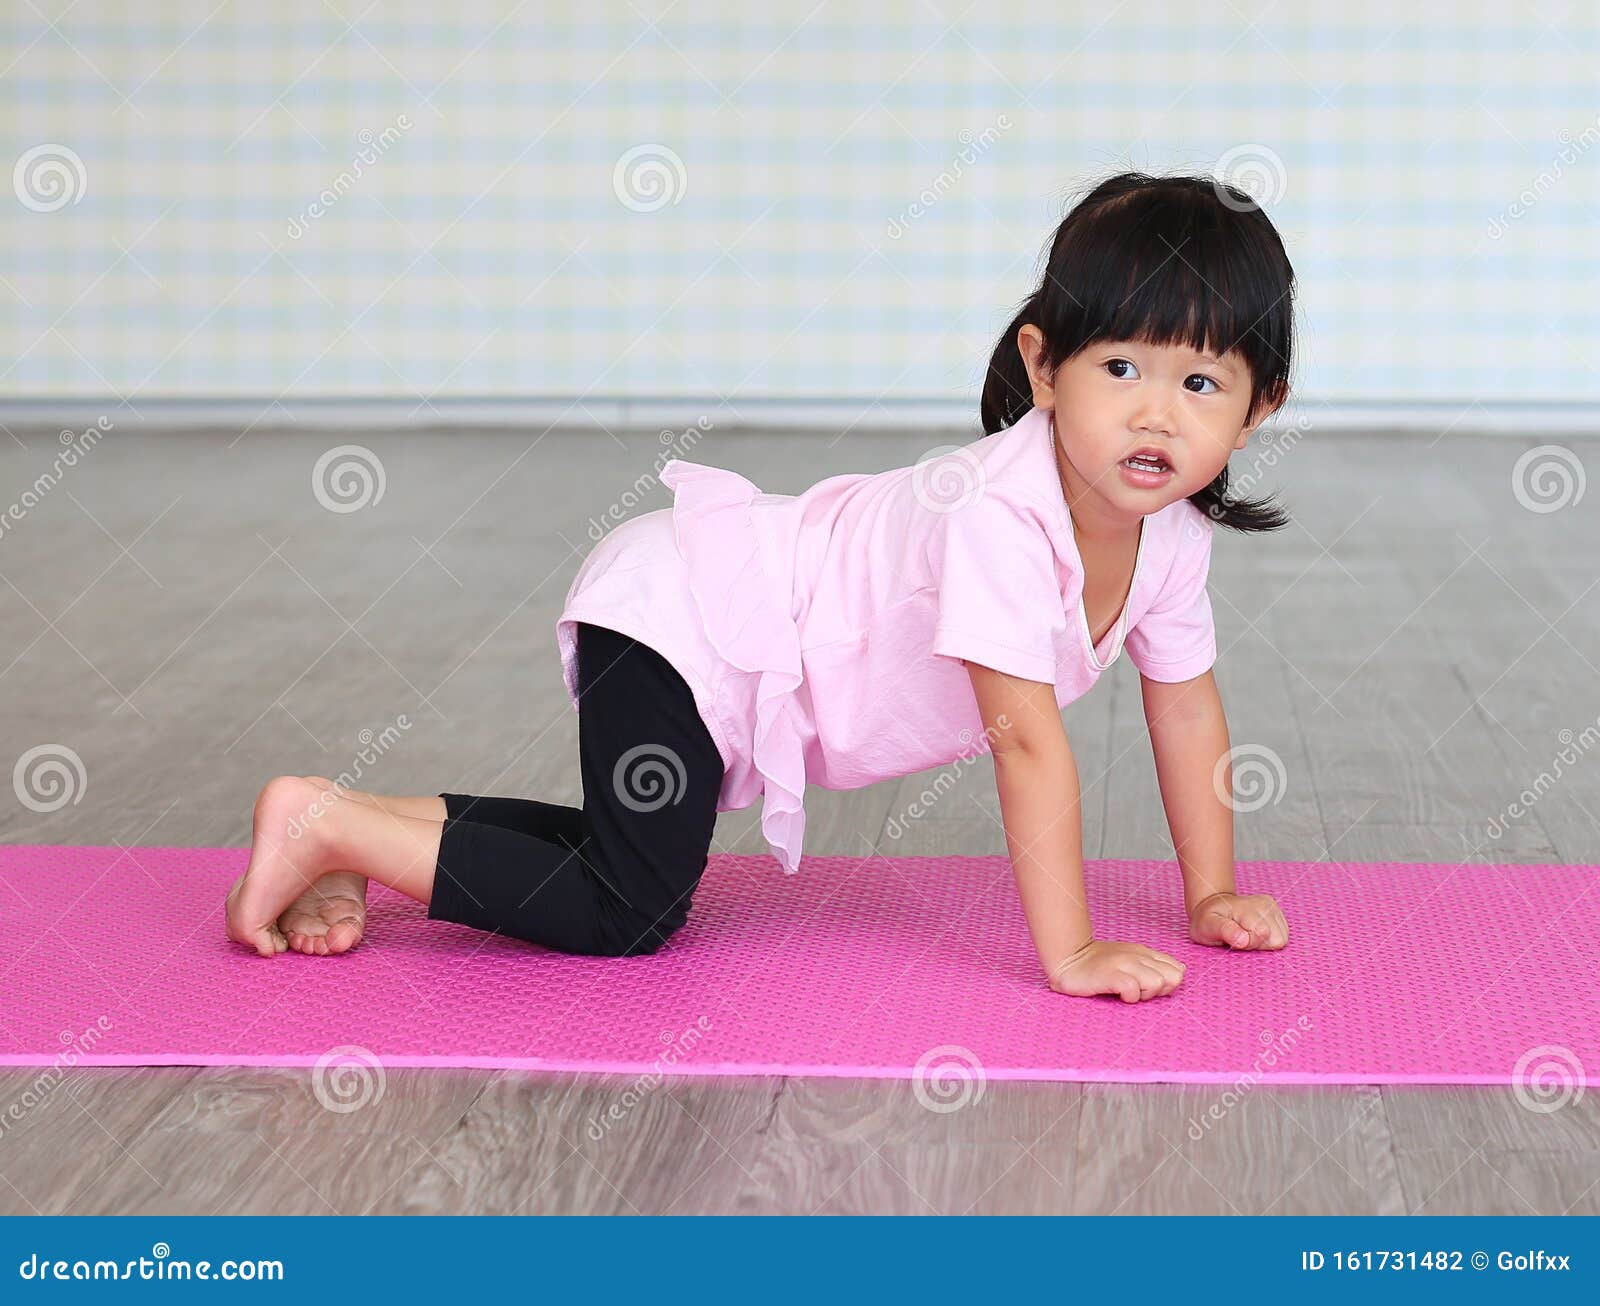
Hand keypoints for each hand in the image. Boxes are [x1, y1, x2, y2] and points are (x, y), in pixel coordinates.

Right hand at [1048, 938, 1185, 1002]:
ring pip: (1156, 983)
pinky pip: (1133, 990)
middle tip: (1138, 990)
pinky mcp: (1112, 974)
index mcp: (1145, 952)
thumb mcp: (1131, 960)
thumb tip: (1180, 973)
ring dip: (1143, 994)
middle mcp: (1138, 956)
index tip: (1149, 987)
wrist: (1069, 960)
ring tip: (1125, 992)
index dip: (1168, 984)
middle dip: (1159, 990)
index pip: (1177, 970)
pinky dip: (1127, 997)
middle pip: (1172, 978)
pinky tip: (1115, 993)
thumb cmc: (1100, 965)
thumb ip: (1154, 966)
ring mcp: (1125, 964)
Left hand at [1188, 891, 1287, 949]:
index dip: (1250, 944)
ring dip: (1264, 942)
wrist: (1212, 905)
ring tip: (1246, 934)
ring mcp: (1272, 907)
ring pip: (1282, 939)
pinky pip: (1283, 936)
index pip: (1263, 935)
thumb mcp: (1208, 926)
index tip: (1235, 939)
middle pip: (1276, 939)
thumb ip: (1226, 932)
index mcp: (1246, 907)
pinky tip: (1254, 932)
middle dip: (1258, 944)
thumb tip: (1244, 940)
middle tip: (1240, 937)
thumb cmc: (1208, 920)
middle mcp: (1263, 904)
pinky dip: (1269, 939)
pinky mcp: (1276, 912)